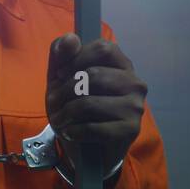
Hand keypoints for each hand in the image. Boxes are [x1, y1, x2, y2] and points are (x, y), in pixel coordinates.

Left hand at [45, 33, 145, 178]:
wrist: (89, 150)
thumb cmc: (77, 107)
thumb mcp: (62, 79)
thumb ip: (62, 55)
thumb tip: (71, 38)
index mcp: (122, 64)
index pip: (103, 48)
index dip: (76, 59)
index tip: (61, 75)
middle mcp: (135, 83)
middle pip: (93, 75)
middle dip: (64, 91)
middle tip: (54, 103)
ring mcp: (135, 107)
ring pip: (89, 102)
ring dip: (65, 113)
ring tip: (59, 120)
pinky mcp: (130, 130)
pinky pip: (92, 126)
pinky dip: (74, 131)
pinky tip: (71, 133)